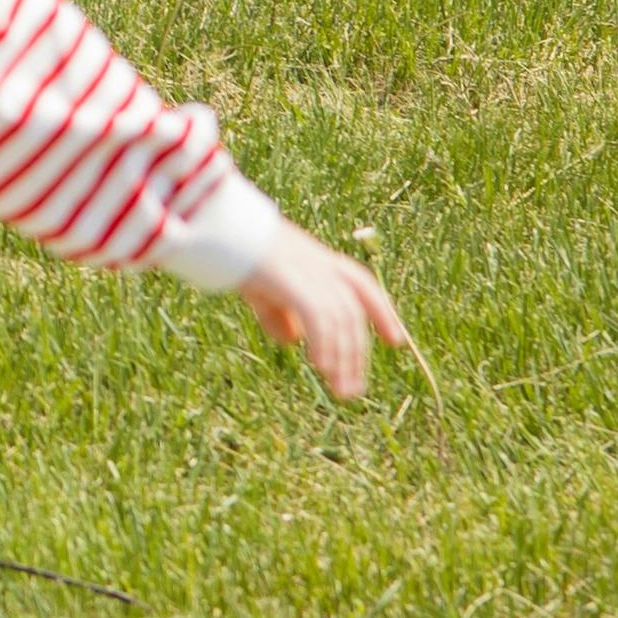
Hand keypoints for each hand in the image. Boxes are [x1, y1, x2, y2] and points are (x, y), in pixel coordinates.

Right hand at [238, 220, 413, 399]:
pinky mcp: (294, 281)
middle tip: (353, 389)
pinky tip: (321, 366)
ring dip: (342, 358)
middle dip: (356, 355)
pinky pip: (321, 319)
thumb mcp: (263, 289)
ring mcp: (311, 272)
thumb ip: (278, 314)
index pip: (364, 287)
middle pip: (354, 314)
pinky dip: (325, 344)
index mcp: (322, 261)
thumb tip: (292, 340)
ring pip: (342, 320)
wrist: (222, 228)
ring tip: (340, 389)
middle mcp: (324, 266)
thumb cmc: (239, 254)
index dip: (384, 314)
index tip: (396, 341)